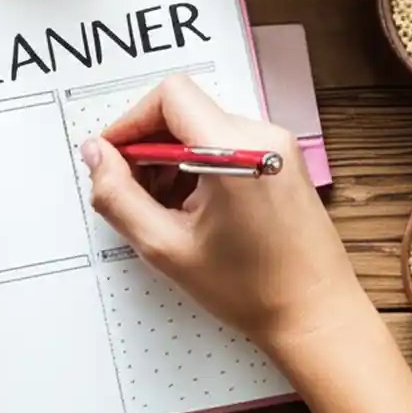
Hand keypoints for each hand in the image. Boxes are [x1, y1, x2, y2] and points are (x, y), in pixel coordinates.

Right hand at [79, 75, 371, 353]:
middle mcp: (262, 135)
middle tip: (134, 196)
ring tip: (164, 211)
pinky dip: (196, 168)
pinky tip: (191, 212)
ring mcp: (277, 145)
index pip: (169, 97)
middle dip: (147, 148)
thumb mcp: (165, 247)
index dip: (130, 123)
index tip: (112, 159)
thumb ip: (118, 196)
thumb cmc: (251, 289)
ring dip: (170, 161)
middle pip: (183, 111)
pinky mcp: (282, 161)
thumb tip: (96, 155)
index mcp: (235, 150)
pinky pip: (224, 145)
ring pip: (201, 129)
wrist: (315, 315)